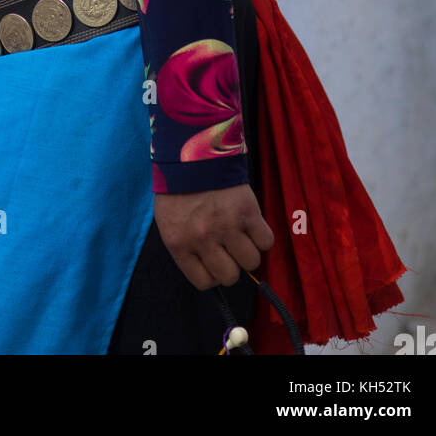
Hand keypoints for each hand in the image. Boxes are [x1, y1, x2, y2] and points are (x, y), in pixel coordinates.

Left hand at [153, 183, 273, 289]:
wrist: (191, 154)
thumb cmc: (178, 190)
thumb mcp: (170, 223)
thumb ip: (186, 249)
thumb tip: (208, 270)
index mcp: (179, 243)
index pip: (204, 282)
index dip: (212, 273)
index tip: (214, 261)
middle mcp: (203, 239)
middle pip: (230, 276)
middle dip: (232, 265)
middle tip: (228, 247)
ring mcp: (227, 226)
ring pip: (251, 261)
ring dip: (248, 250)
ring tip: (240, 233)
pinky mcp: (247, 211)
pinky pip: (266, 241)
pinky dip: (262, 236)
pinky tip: (251, 224)